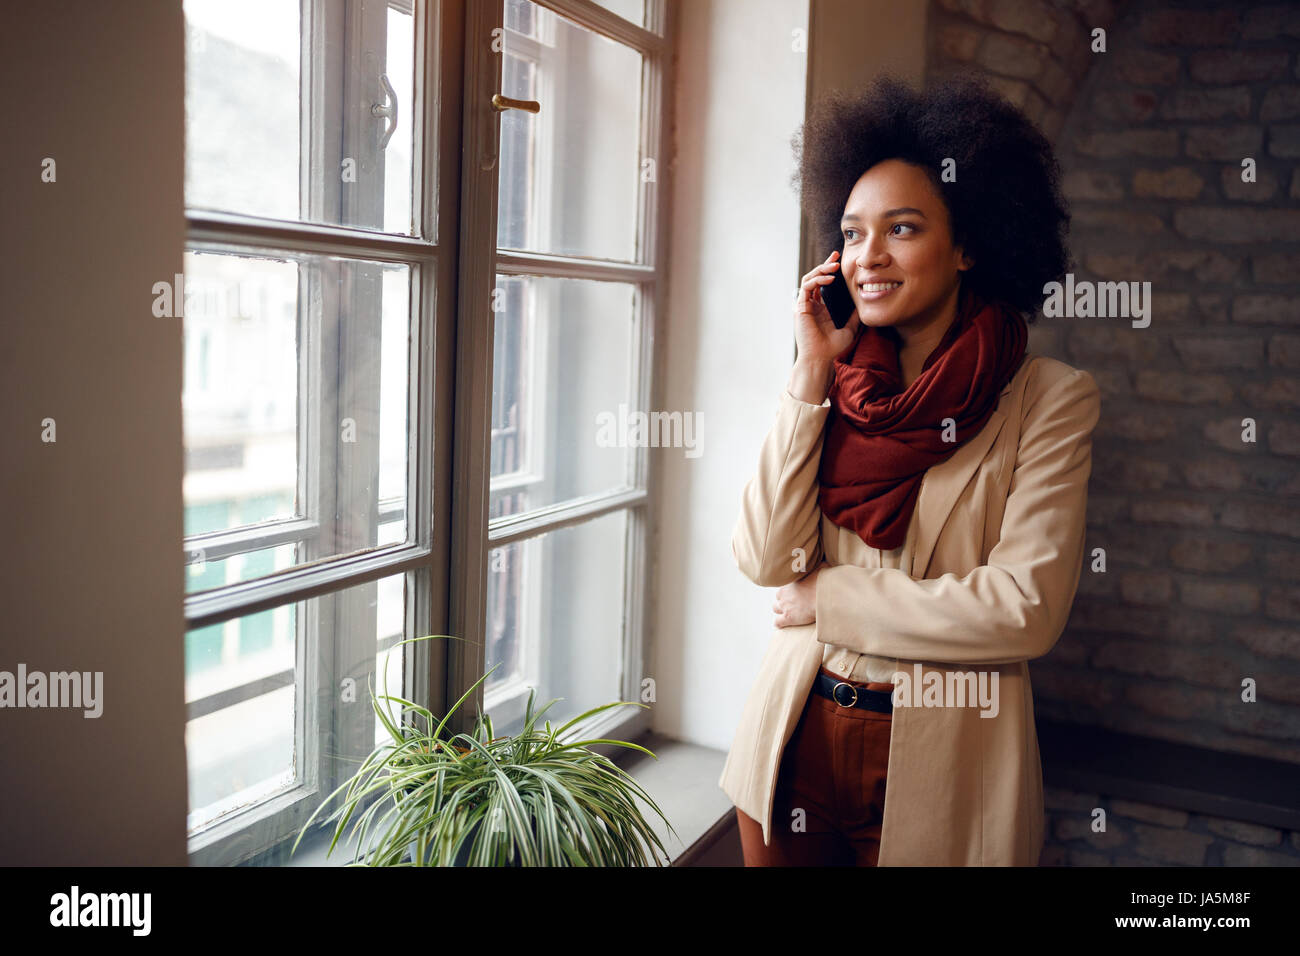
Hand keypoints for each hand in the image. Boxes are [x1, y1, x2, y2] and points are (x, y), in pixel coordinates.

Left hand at [773, 562, 828, 627]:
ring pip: (775, 608)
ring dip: (780, 610)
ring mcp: (785, 606)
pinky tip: (781, 625)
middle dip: (783, 598)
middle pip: (778, 596)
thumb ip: (818, 562)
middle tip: (792, 601)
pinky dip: (778, 624)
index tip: (796, 590)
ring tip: (786, 612)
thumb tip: (821, 555)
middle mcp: (785, 593)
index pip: (785, 584)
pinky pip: (777, 622)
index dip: (790, 588)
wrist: (824, 597)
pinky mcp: (789, 618)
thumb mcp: (821, 566)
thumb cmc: (824, 582)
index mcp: (791, 581)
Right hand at [793, 250, 858, 366]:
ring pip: (809, 279)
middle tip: (836, 255)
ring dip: (821, 270)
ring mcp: (805, 306)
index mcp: (820, 309)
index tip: (839, 261)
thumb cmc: (833, 348)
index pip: (823, 285)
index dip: (829, 271)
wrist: (822, 358)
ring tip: (834, 266)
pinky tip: (829, 278)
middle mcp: (811, 305)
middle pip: (815, 278)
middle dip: (825, 264)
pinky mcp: (801, 308)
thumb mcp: (850, 328)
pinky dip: (817, 280)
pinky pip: (806, 287)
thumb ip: (854, 316)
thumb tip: (863, 303)